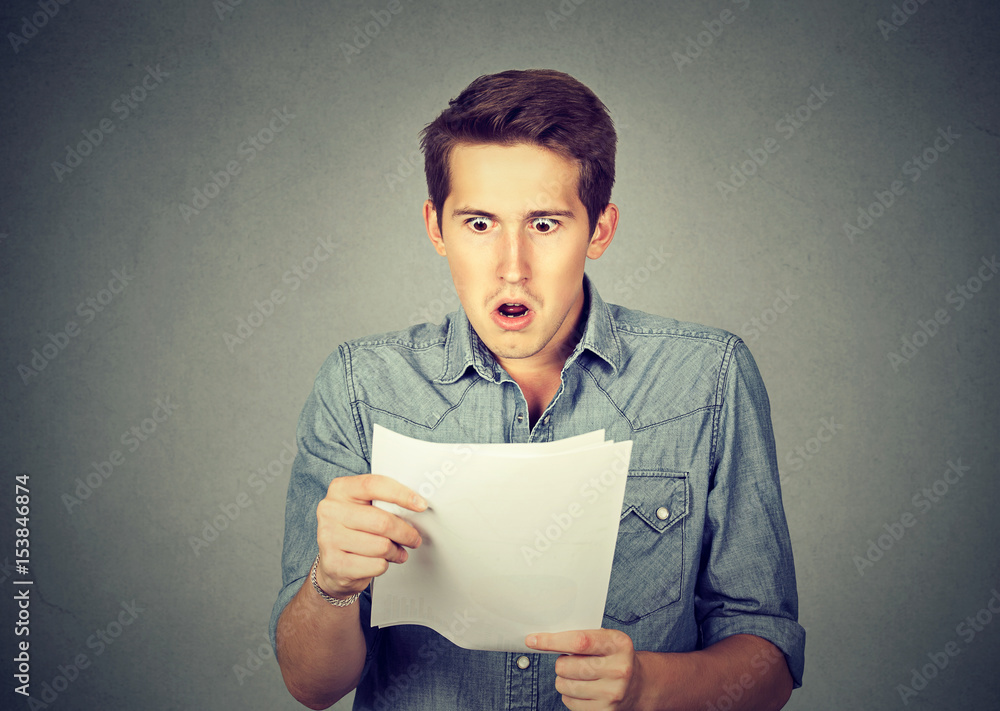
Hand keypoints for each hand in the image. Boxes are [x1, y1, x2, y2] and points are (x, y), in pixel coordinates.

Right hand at [314, 474, 425, 598]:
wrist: (333, 562)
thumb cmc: (354, 529)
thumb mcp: (364, 506)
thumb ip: (383, 500)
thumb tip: (417, 504)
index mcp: (340, 490)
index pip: (373, 485)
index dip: (401, 494)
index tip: (420, 505)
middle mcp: (330, 511)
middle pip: (382, 521)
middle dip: (406, 532)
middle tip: (414, 538)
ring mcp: (329, 538)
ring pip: (382, 546)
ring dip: (396, 551)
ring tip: (396, 551)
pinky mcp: (334, 563)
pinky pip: (375, 565)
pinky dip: (385, 565)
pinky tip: (381, 561)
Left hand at [526, 628, 641, 710]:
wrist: (638, 684)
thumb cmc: (614, 657)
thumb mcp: (606, 639)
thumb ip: (580, 637)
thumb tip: (542, 640)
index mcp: (618, 644)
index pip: (579, 641)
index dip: (552, 641)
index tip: (533, 640)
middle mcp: (618, 669)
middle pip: (567, 666)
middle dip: (560, 663)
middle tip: (570, 661)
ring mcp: (612, 693)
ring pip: (564, 685)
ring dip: (564, 679)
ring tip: (578, 675)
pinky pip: (569, 702)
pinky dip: (569, 695)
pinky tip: (584, 689)